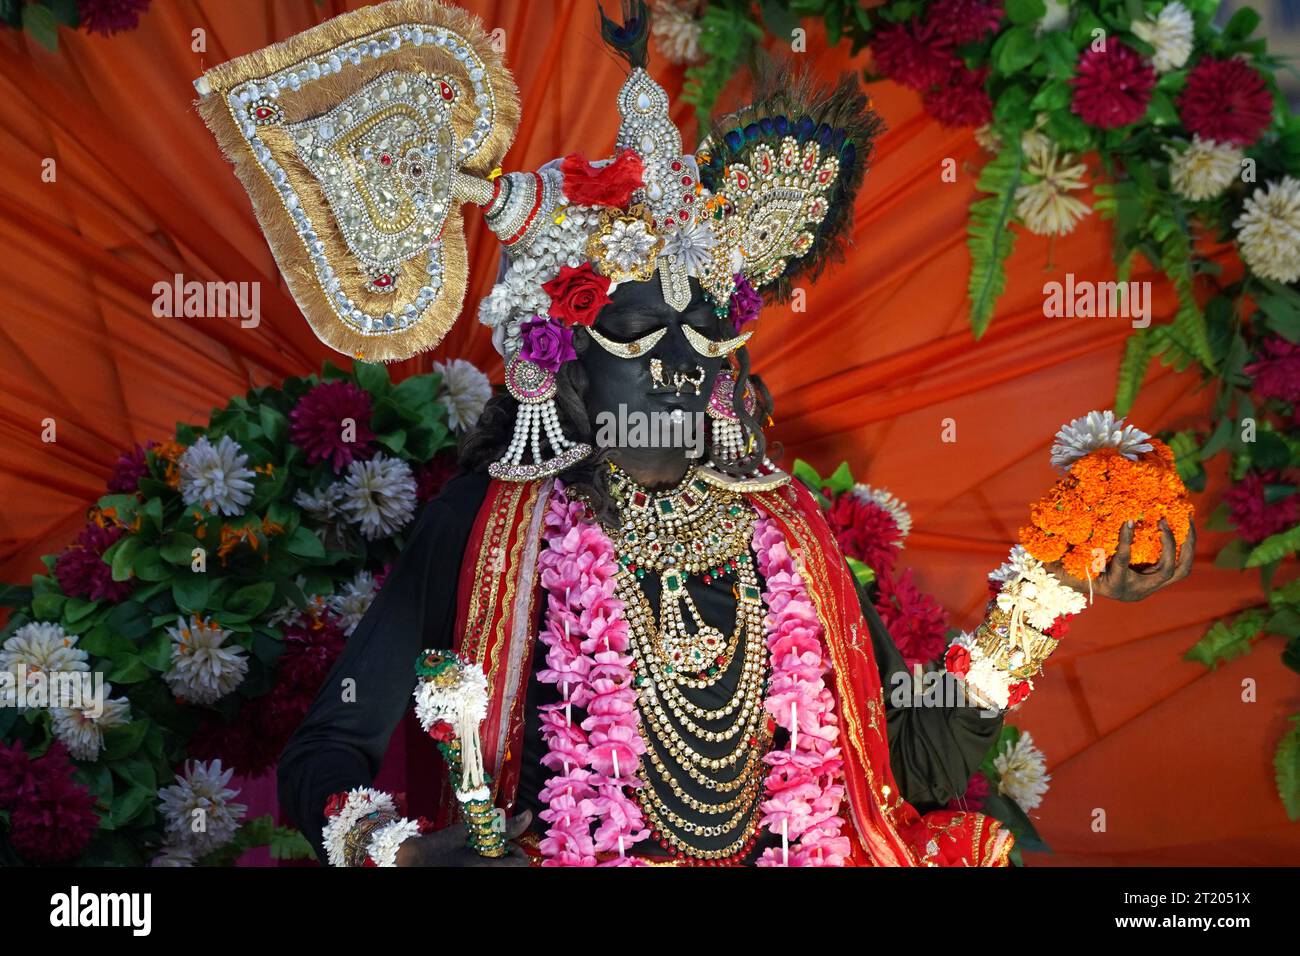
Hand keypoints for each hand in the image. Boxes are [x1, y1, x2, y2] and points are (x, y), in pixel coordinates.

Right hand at [395, 808, 532, 866]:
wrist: (413, 861)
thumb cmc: (440, 846)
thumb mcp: (471, 832)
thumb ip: (503, 827)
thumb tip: (528, 815)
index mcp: (484, 867)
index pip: (520, 864)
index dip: (515, 852)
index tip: (500, 844)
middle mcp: (483, 875)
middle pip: (513, 869)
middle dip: (506, 859)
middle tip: (489, 850)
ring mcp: (476, 878)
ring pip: (501, 871)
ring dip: (497, 863)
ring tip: (480, 856)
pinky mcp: (470, 877)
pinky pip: (489, 872)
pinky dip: (487, 866)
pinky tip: (472, 862)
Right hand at [1047, 519, 1194, 601]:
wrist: (1084, 592)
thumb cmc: (1071, 576)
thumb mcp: (1062, 568)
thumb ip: (1053, 560)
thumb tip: (1035, 548)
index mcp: (1116, 586)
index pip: (1123, 564)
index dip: (1125, 542)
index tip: (1128, 519)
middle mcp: (1139, 590)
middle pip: (1168, 570)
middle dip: (1171, 544)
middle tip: (1164, 519)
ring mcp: (1152, 586)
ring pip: (1181, 568)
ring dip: (1186, 543)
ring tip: (1184, 517)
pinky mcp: (1159, 579)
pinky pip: (1179, 564)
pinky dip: (1183, 545)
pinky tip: (1181, 523)